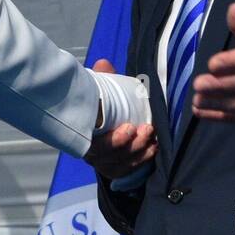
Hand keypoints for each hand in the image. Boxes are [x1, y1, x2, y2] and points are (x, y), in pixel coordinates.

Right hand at [84, 58, 156, 179]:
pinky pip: (127, 170)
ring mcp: (102, 162)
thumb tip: (104, 64)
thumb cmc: (100, 103)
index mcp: (83, 134)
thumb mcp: (100, 89)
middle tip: (147, 129)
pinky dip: (141, 161)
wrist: (102, 118)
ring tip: (152, 138)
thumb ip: (102, 78)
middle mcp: (90, 153)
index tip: (129, 128)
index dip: (113, 140)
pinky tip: (152, 149)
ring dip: (139, 152)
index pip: (93, 145)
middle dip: (131, 144)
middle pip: (110, 157)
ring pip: (121, 164)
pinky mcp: (114, 169)